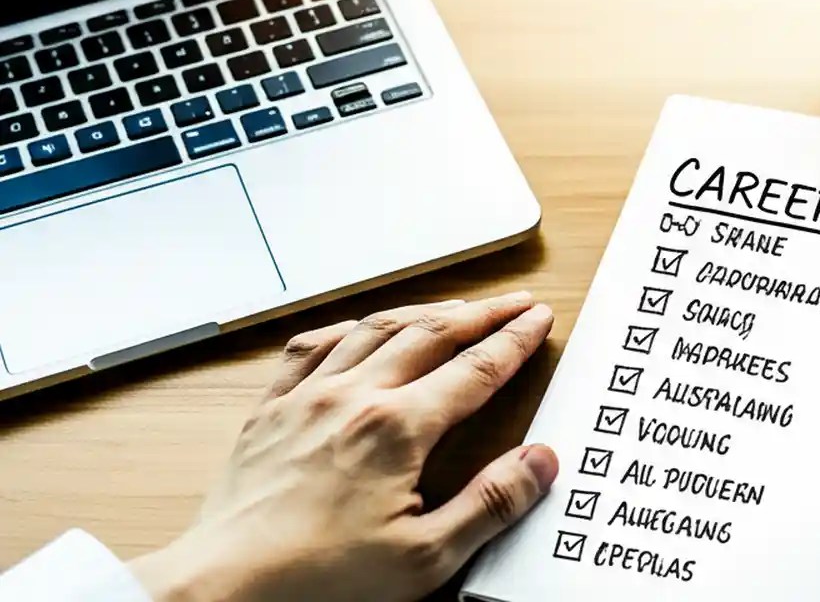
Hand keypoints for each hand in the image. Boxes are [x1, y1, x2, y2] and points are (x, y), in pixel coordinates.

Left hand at [127, 292, 559, 601]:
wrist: (224, 589)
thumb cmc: (317, 581)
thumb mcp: (426, 559)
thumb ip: (490, 504)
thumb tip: (540, 463)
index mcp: (397, 430)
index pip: (475, 369)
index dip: (514, 341)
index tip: (538, 320)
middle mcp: (353, 398)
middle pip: (431, 334)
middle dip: (481, 313)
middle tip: (513, 302)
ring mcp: (307, 398)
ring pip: (375, 328)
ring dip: (423, 310)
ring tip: (452, 307)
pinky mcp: (269, 412)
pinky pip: (311, 347)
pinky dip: (346, 327)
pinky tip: (359, 328)